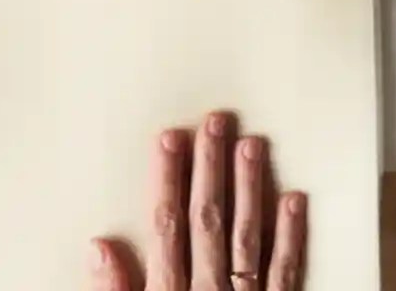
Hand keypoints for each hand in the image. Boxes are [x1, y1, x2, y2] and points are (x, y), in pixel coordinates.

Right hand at [89, 112, 307, 290]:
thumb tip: (100, 245)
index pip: (168, 227)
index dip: (168, 179)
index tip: (170, 138)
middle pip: (209, 221)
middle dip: (210, 168)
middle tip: (215, 121)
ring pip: (248, 237)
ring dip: (250, 188)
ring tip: (253, 144)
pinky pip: (286, 273)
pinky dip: (290, 236)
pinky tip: (294, 199)